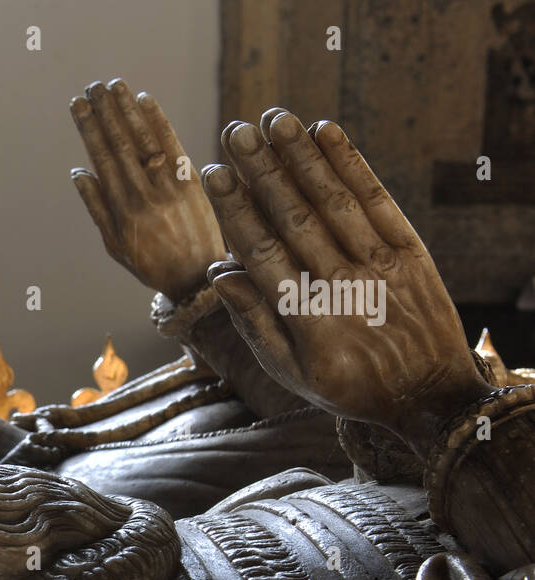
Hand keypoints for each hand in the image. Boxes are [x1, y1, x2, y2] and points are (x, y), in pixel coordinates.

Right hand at [71, 78, 225, 300]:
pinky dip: (158, 122)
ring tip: (114, 85)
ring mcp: (169, 188)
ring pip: (144, 141)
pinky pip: (173, 146)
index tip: (78, 105)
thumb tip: (79, 172)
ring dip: (127, 110)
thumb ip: (97, 208)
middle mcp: (144, 195)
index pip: (101, 159)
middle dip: (105, 113)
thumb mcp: (115, 244)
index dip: (88, 130)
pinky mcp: (192, 184)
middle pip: (121, 144)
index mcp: (122, 210)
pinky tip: (145, 101)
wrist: (196, 279)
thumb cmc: (150, 264)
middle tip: (93, 86)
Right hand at [202, 112, 491, 455]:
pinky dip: (351, 164)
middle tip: (236, 130)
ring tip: (274, 119)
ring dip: (302, 156)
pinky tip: (326, 132)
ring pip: (334, 201)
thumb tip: (220, 274)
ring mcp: (380, 266)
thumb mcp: (291, 373)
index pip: (263, 252)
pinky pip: (377, 200)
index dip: (237, 209)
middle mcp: (343, 287)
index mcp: (307, 319)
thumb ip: (254, 322)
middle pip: (295, 217)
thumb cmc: (348, 386)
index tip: (214, 173)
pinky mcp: (411, 252)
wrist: (429, 397)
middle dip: (263, 170)